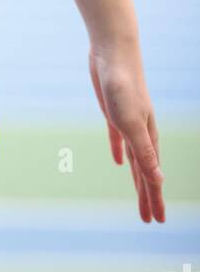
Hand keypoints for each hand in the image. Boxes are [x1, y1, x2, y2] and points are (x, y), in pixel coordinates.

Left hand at [88, 40, 164, 222]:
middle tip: (149, 219)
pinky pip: (117, 139)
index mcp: (146, 138)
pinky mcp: (112, 111)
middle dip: (148, 195)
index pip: (152, 177)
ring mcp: (127, 121)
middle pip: (145, 172)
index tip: (157, 221)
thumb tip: (158, 181)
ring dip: (136, 178)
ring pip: (133, 158)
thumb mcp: (131, 123)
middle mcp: (140, 132)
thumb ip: (144, 152)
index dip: (154, 200)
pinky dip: (118, 152)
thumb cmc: (123, 85)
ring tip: (139, 195)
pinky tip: (116, 161)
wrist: (113, 51)